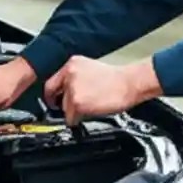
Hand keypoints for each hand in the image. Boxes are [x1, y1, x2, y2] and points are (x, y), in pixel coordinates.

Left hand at [43, 56, 162, 125]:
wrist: (129, 83)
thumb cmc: (117, 79)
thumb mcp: (92, 69)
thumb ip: (76, 77)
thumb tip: (66, 91)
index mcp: (72, 63)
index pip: (52, 81)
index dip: (52, 93)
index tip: (53, 100)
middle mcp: (69, 73)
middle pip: (54, 95)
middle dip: (61, 104)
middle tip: (70, 109)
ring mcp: (72, 88)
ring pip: (64, 107)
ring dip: (73, 111)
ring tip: (90, 106)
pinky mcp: (77, 102)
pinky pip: (71, 117)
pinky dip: (77, 119)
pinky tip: (91, 112)